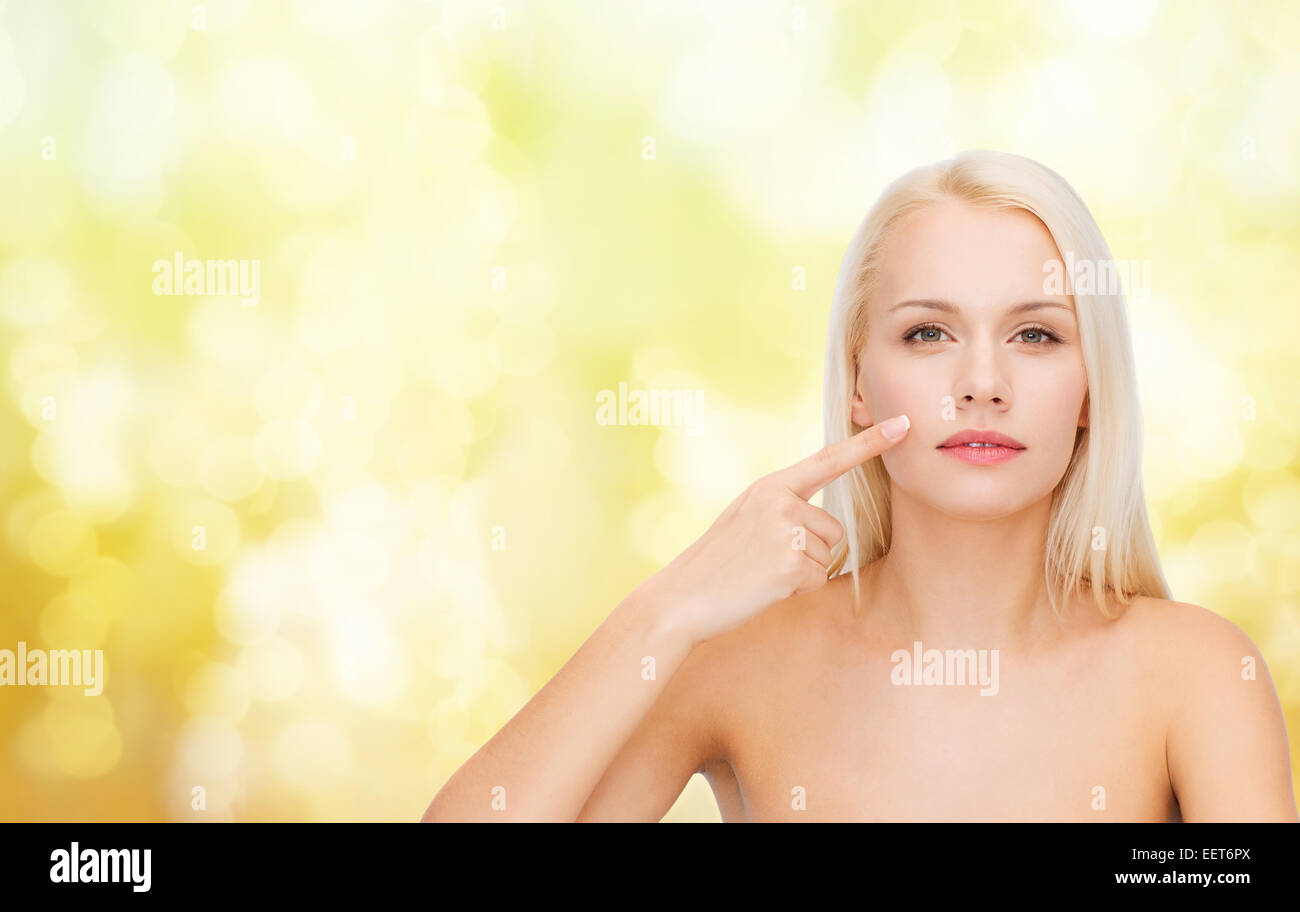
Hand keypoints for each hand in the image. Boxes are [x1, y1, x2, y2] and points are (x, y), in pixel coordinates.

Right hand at [641, 414, 909, 645]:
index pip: (828, 460)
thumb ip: (782, 509)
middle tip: (764, 560)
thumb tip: (823, 522)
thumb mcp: (746, 519)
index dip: (869, 443)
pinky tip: (764, 586)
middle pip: (833, 528)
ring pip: (827, 554)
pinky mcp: (790, 562)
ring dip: (801, 571)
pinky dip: (795, 588)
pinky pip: (817, 578)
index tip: (905, 424)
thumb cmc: (717, 563)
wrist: (681, 597)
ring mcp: (785, 530)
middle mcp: (780, 501)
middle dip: (810, 551)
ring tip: (761, 571)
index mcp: (771, 486)